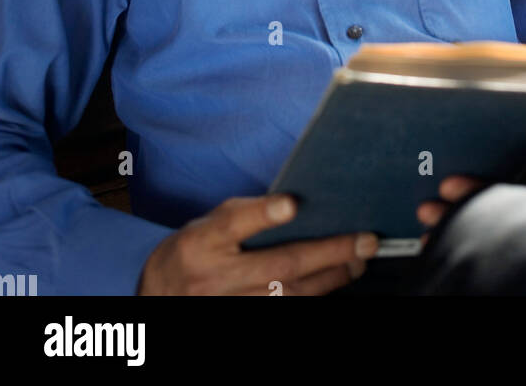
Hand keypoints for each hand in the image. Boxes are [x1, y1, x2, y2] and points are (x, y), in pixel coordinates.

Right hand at [137, 194, 378, 295]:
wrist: (160, 298)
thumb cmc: (194, 251)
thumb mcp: (208, 223)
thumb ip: (246, 215)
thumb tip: (297, 204)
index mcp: (202, 241)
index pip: (232, 224)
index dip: (263, 212)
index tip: (292, 203)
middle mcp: (215, 278)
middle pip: (279, 267)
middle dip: (328, 253)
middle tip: (365, 241)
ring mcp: (228, 307)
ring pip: (288, 296)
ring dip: (330, 279)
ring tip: (358, 262)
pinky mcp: (242, 322)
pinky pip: (284, 313)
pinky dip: (312, 298)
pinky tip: (334, 283)